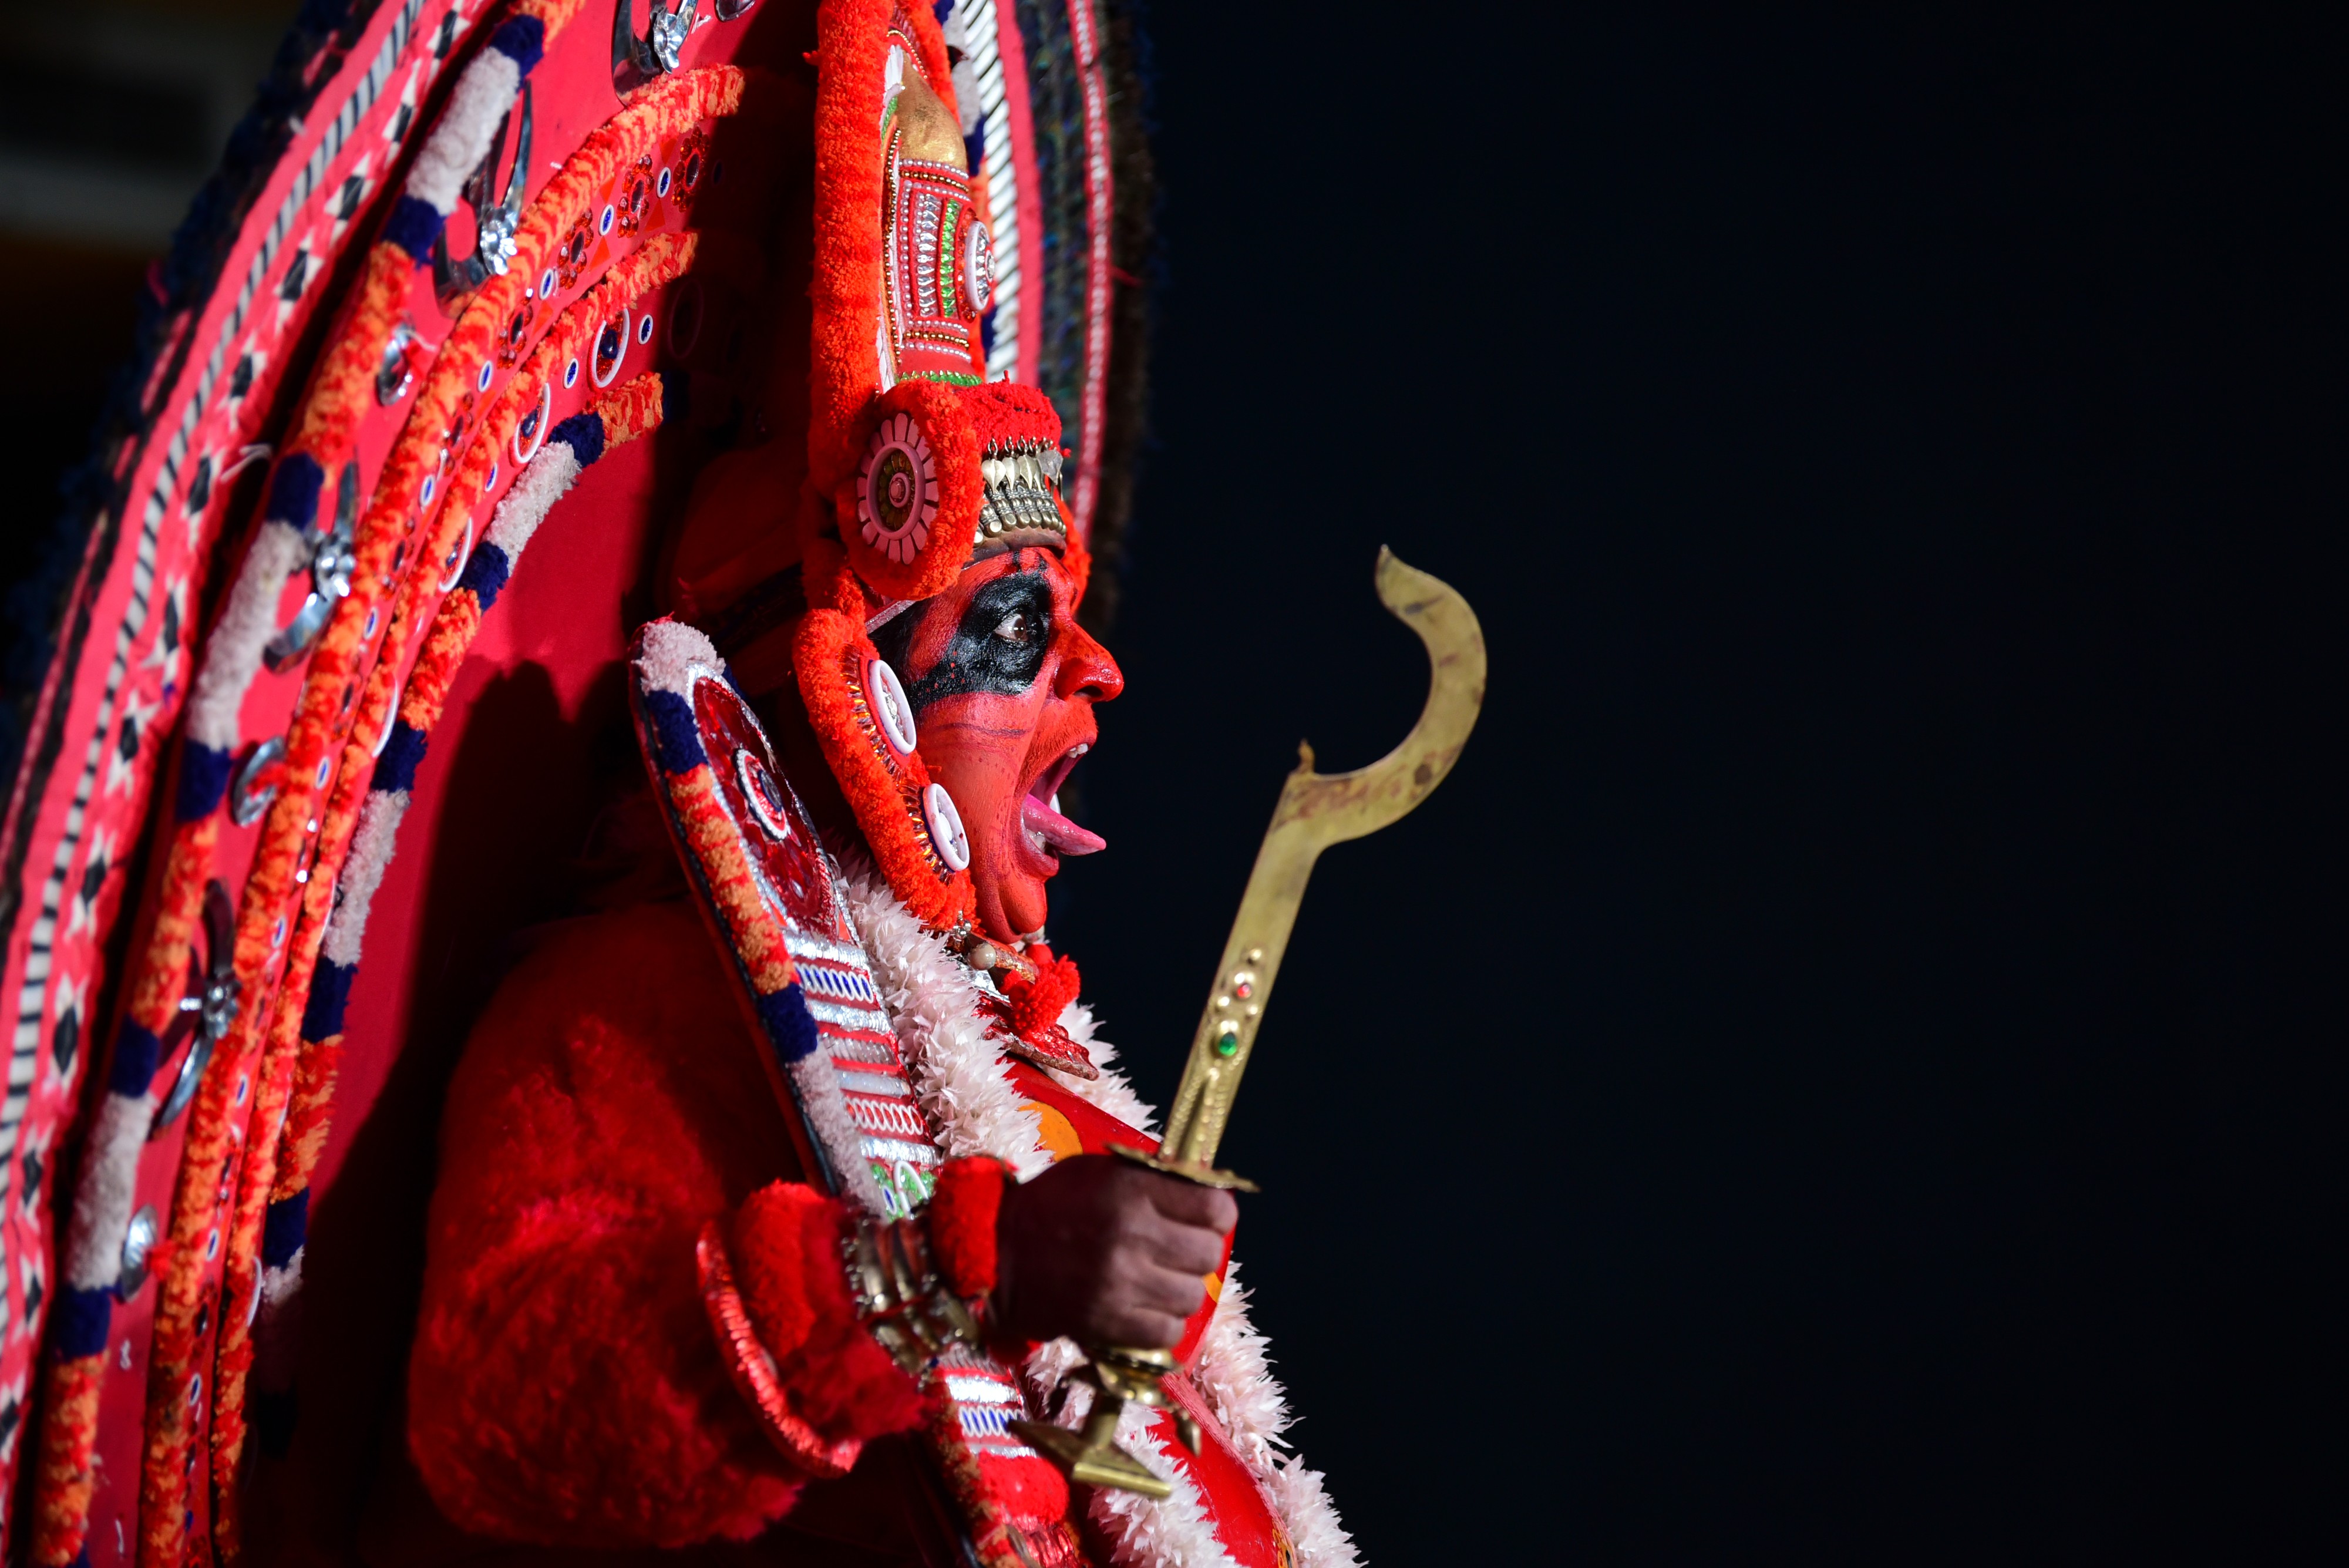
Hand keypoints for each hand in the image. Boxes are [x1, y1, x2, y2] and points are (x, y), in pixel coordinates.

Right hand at [991, 1154, 1236, 1348]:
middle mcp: (1130, 1235)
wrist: (994, 1253)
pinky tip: (1143, 1308)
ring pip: (1191, 1297)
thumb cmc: (1053, 1205)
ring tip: (1155, 1281)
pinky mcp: (1105, 1323)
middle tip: (1177, 1253)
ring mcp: (1118, 1284)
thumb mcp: (1101, 1173)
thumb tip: (1208, 1198)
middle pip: (1208, 1255)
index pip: (1216, 1209)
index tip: (1204, 1219)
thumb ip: (1153, 1182)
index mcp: (1130, 1190)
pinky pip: (1166, 1333)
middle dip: (1198, 1253)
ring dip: (1178, 1290)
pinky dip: (1161, 1323)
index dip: (1216, 1215)